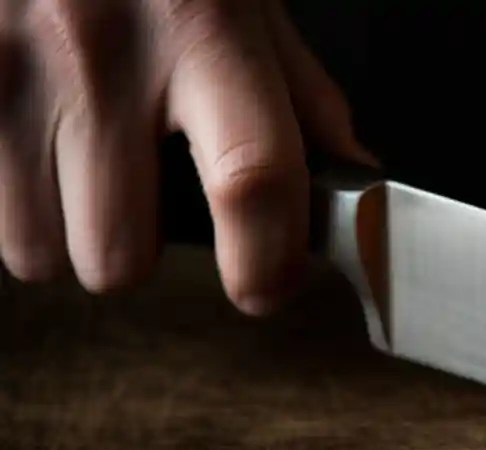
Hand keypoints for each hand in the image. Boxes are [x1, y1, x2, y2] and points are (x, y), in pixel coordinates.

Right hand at [0, 0, 373, 314]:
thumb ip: (300, 96)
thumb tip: (354, 182)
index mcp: (205, 30)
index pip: (254, 180)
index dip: (267, 263)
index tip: (267, 286)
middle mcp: (101, 51)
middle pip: (116, 257)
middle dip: (136, 251)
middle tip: (141, 202)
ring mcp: (7, 66)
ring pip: (32, 250)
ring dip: (60, 229)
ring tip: (75, 159)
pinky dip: (7, 193)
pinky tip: (31, 138)